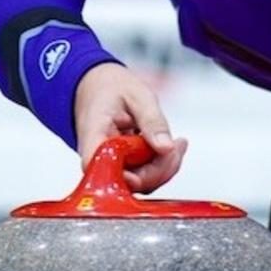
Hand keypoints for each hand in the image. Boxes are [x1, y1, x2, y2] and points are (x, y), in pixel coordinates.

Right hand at [72, 62, 187, 192]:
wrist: (98, 87)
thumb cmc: (111, 88)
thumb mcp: (137, 95)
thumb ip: (152, 121)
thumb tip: (166, 148)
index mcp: (93, 135)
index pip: (100, 167)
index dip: (127, 176)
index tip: (154, 160)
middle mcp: (97, 158)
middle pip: (126, 181)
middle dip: (159, 168)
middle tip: (177, 145)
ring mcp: (109, 167)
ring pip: (139, 183)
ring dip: (164, 167)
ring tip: (178, 143)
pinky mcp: (122, 170)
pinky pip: (143, 178)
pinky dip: (161, 165)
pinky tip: (173, 147)